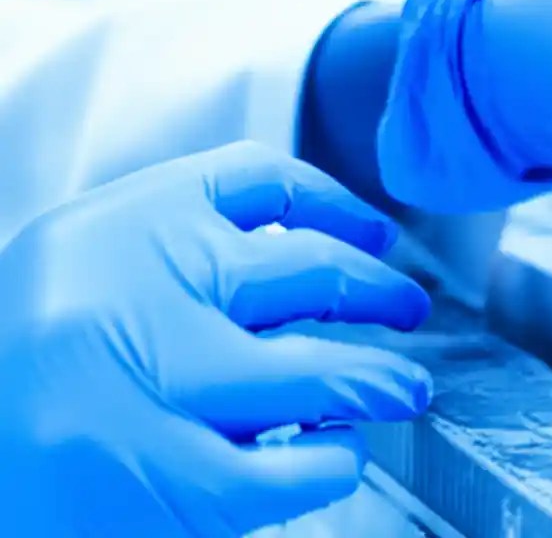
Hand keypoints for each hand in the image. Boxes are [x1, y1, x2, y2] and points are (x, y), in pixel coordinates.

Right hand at [0, 142, 431, 536]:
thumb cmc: (16, 374)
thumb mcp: (73, 273)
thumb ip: (169, 252)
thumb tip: (309, 252)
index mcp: (118, 227)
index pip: (260, 178)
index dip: (337, 204)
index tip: (374, 232)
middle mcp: (146, 290)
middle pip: (316, 270)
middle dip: (381, 289)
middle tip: (408, 307)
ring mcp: (164, 384)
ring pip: (326, 369)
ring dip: (383, 380)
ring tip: (405, 388)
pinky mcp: (177, 478)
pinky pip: (301, 465)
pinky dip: (335, 460)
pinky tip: (335, 454)